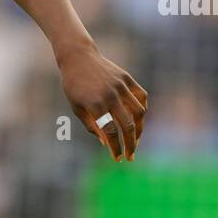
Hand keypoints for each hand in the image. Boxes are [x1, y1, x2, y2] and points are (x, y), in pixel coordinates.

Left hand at [57, 44, 147, 161]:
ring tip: (136, 140)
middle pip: (128, 125)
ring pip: (139, 112)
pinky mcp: (127, 79)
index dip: (116, 148)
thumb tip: (107, 143)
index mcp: (95, 105)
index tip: (118, 159)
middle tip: (131, 156)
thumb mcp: (77, 108)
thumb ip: (92, 126)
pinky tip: (139, 120)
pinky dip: (142, 109)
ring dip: (140, 129)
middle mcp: (110, 96)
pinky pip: (141, 97)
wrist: (79, 58)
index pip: (111, 132)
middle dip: (131, 144)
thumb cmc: (74, 86)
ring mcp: (121, 86)